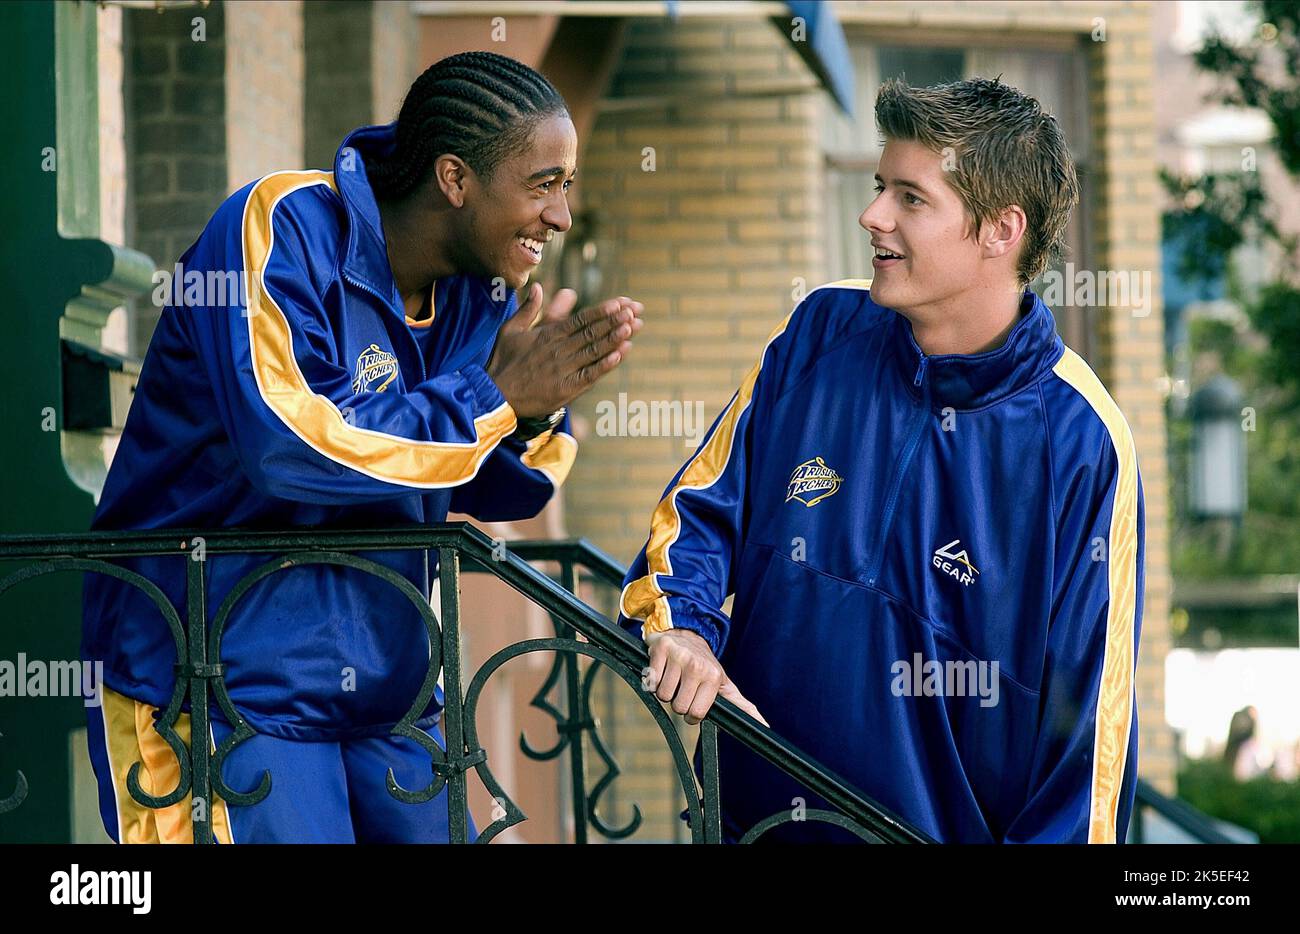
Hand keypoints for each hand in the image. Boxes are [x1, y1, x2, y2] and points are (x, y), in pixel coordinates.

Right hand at [486, 284, 644, 417]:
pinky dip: (605, 365)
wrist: (495, 396)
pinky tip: (620, 354)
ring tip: (634, 327)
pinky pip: (590, 375)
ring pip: (594, 351)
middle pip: (592, 332)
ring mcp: (564, 369)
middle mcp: (559, 350)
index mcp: (548, 334)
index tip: (620, 303)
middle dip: (616, 320)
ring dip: (615, 338)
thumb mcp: (511, 330)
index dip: (602, 311)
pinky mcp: (566, 389)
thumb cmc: (503, 362)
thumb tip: (537, 286)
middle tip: (636, 310)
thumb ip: (528, 309)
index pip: (580, 319)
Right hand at [643, 629, 768, 726]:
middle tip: (683, 686)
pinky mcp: (661, 649)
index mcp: (713, 676)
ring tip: (674, 676)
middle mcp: (697, 665)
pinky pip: (650, 680)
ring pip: (662, 695)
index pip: (695, 714)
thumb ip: (743, 707)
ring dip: (665, 690)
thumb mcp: (725, 684)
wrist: (686, 634)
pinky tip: (662, 669)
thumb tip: (764, 726)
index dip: (692, 713)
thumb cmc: (704, 664)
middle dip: (678, 701)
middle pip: (677, 707)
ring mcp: (678, 656)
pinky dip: (652, 678)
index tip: (694, 700)